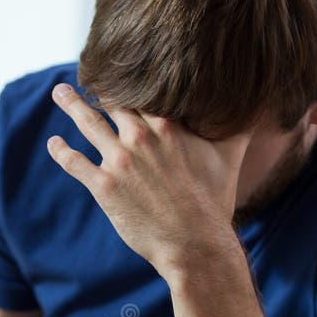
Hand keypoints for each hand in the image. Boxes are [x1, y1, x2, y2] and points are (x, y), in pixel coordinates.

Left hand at [47, 84, 250, 283]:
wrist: (195, 245)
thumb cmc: (214, 204)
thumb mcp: (229, 159)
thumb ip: (239, 129)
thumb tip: (261, 108)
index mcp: (168, 125)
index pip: (141, 92)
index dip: (128, 81)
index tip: (118, 70)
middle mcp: (140, 137)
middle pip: (111, 102)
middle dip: (96, 87)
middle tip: (83, 76)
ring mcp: (119, 161)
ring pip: (87, 124)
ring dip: (71, 106)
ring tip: (59, 93)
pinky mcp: (104, 187)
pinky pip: (75, 162)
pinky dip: (61, 151)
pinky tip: (54, 144)